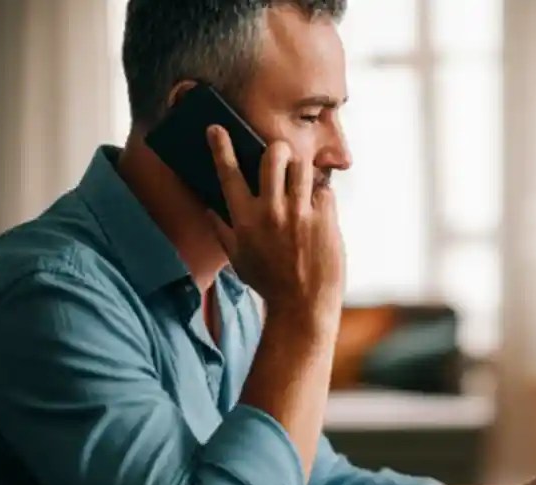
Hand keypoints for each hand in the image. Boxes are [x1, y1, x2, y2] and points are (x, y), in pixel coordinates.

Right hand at [205, 125, 342, 330]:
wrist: (302, 306)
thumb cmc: (269, 283)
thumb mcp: (238, 259)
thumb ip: (223, 231)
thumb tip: (210, 208)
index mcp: (244, 220)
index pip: (227, 173)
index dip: (220, 146)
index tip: (216, 128)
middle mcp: (270, 212)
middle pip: (273, 156)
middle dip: (277, 149)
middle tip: (280, 155)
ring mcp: (299, 214)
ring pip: (302, 166)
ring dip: (302, 169)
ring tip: (301, 182)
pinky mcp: (324, 220)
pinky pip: (325, 190)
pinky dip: (322, 196)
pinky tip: (319, 211)